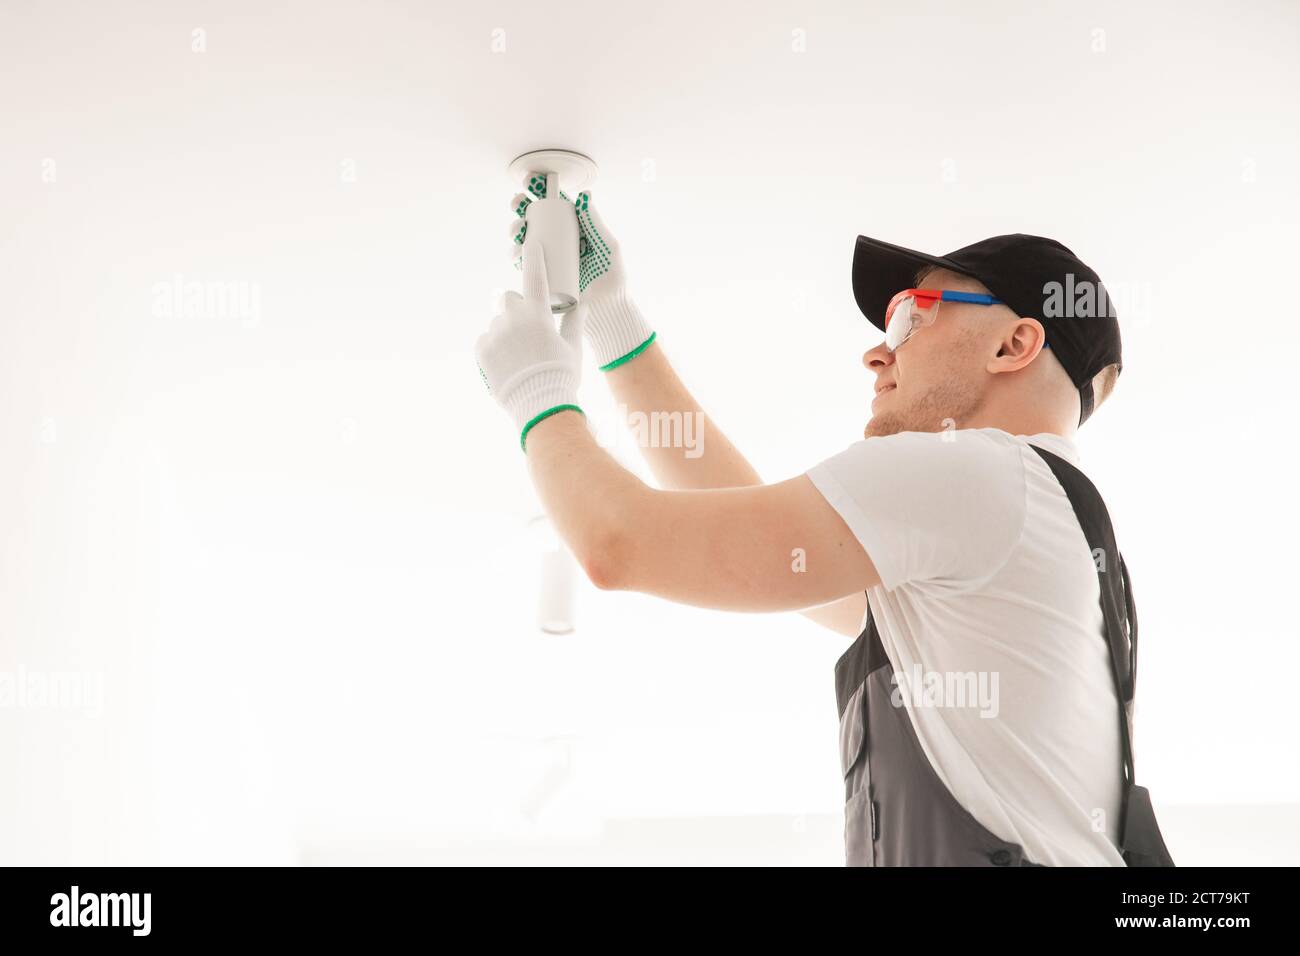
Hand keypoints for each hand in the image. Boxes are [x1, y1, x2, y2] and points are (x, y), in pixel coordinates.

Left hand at [476, 238, 584, 450]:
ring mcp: (495, 333)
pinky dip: (494, 348)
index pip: (535, 276)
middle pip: (507, 299)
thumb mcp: (573, 349)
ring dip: (505, 331)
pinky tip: (506, 364)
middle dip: (514, 307)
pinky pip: (486, 340)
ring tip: (517, 357)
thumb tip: (583, 304)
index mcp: (539, 315)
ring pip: (497, 323)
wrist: (539, 406)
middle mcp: (514, 318)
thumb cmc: (561, 376)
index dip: (533, 257)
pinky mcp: (482, 349)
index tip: (531, 243)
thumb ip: (575, 323)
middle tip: (524, 328)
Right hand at [508, 177, 654, 370]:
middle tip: (517, 204)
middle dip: (520, 207)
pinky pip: (524, 263)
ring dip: (514, 229)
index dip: (539, 190)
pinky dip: (515, 255)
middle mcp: (558, 241)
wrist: (605, 310)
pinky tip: (515, 253)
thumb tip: (584, 195)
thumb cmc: (613, 278)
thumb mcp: (608, 247)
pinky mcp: (542, 277)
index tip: (530, 181)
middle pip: (534, 218)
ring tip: (518, 231)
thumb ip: (596, 223)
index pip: (554, 205)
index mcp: (573, 229)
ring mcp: (548, 259)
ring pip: (525, 238)